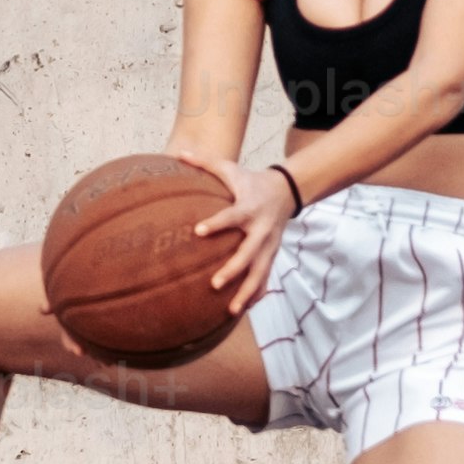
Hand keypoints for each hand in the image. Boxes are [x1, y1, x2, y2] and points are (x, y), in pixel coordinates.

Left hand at [206, 157, 300, 308]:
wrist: (285, 191)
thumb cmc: (251, 180)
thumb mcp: (231, 168)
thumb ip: (204, 162)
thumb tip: (177, 153)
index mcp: (249, 208)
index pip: (232, 216)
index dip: (216, 223)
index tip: (198, 231)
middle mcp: (261, 230)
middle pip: (248, 253)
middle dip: (233, 269)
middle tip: (214, 284)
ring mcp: (269, 246)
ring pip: (260, 273)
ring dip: (246, 292)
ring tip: (231, 311)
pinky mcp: (272, 255)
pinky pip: (266, 278)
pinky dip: (256, 294)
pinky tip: (244, 310)